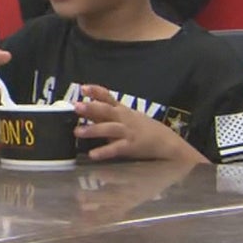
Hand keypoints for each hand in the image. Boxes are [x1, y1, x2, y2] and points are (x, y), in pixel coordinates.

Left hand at [74, 85, 207, 163]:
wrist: (166, 142)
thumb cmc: (141, 128)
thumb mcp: (124, 117)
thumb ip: (104, 114)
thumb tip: (83, 109)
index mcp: (121, 110)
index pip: (107, 97)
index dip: (96, 91)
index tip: (83, 88)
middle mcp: (124, 118)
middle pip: (106, 110)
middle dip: (91, 107)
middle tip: (76, 106)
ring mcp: (128, 132)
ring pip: (109, 129)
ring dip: (93, 130)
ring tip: (77, 131)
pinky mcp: (131, 147)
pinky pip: (116, 148)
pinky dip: (104, 151)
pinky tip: (93, 154)